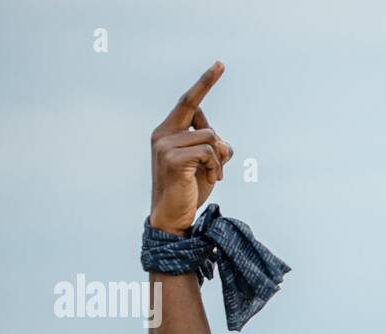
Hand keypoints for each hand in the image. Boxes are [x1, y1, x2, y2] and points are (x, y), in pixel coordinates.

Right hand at [149, 61, 233, 234]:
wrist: (173, 217)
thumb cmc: (189, 190)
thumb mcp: (205, 164)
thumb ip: (213, 147)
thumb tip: (222, 141)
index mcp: (168, 132)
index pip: (188, 102)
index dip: (205, 83)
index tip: (220, 64)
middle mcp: (163, 134)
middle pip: (198, 113)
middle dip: (211, 105)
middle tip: (218, 109)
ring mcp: (165, 145)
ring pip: (211, 137)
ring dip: (220, 159)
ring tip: (213, 176)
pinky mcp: (172, 159)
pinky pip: (209, 152)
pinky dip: (217, 167)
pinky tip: (212, 180)